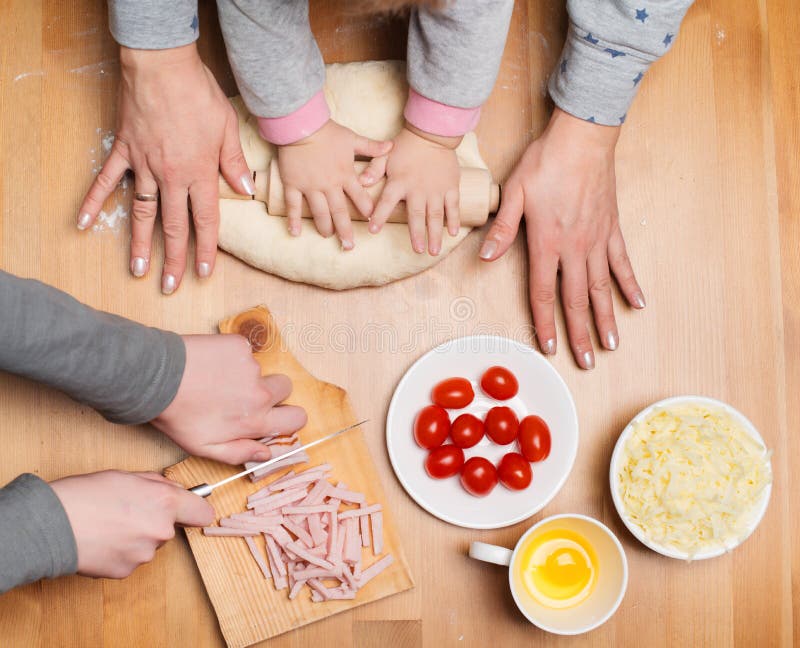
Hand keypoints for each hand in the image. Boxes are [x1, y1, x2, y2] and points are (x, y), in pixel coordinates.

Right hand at [50, 470, 213, 577]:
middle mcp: (160, 531)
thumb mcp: (128, 476)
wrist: (51, 525)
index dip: (195, 510)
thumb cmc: (86, 494)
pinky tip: (101, 540)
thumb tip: (175, 490)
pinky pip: (131, 559)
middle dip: (154, 520)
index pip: (203, 513)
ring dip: (136, 537)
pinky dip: (120, 552)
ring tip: (108, 525)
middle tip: (127, 511)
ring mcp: (144, 554)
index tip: (189, 510)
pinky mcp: (126, 571)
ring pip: (149, 544)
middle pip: (169, 528)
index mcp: (165, 503)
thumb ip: (158, 485)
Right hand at [77, 43, 252, 293]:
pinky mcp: (124, 151)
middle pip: (174, 225)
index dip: (205, 249)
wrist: (161, 66)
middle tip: (171, 285)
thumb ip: (234, 162)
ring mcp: (144, 166)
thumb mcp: (227, 128)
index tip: (203, 273)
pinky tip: (83, 224)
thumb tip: (246, 190)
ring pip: (142, 213)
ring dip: (140, 244)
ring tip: (138, 271)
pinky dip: (94, 202)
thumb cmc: (198, 94)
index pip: (206, 220)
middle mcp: (171, 176)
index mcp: (199, 173)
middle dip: (174, 258)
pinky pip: (106, 181)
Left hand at [151, 335, 306, 463]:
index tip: (278, 414)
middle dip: (274, 391)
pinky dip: (231, 356)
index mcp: (255, 420)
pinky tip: (210, 364)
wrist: (156, 379)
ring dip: (245, 373)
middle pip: (286, 388)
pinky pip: (244, 351)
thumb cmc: (177, 415)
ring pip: (260, 369)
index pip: (297, 418)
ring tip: (216, 378)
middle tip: (246, 393)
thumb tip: (266, 454)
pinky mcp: (239, 345)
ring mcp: (251, 366)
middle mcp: (259, 393)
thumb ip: (240, 452)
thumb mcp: (204, 447)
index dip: (290, 417)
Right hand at [277, 120, 391, 249]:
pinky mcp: (293, 184)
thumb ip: (372, 146)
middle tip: (349, 246)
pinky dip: (294, 220)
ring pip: (319, 212)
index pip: (359, 197)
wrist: (300, 125)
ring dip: (324, 227)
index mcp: (345, 175)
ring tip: (327, 236)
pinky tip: (295, 233)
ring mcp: (310, 186)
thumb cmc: (328, 132)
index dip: (366, 209)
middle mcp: (329, 185)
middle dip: (345, 230)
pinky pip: (293, 205)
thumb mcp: (352, 138)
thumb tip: (392, 147)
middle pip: (339, 212)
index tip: (371, 221)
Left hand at [362, 124, 460, 254]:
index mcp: (400, 182)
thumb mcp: (386, 155)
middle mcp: (418, 189)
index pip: (387, 201)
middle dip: (417, 234)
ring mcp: (436, 189)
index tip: (373, 230)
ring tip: (433, 251)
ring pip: (435, 215)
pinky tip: (452, 233)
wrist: (433, 132)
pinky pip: (453, 206)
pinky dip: (453, 219)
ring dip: (435, 234)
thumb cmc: (406, 146)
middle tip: (417, 250)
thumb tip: (361, 182)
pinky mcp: (450, 186)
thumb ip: (374, 169)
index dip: (379, 216)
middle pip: (416, 215)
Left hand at [479, 108, 644, 368]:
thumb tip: (485, 258)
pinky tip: (638, 304)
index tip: (549, 347)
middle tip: (586, 362)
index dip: (545, 323)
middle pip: (576, 300)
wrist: (583, 138)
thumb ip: (502, 229)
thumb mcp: (514, 193)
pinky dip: (629, 284)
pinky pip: (623, 262)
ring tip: (613, 345)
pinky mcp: (612, 228)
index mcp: (547, 242)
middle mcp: (574, 248)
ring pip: (602, 288)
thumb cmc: (545, 162)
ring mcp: (597, 240)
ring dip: (606, 318)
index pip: (544, 293)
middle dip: (580, 334)